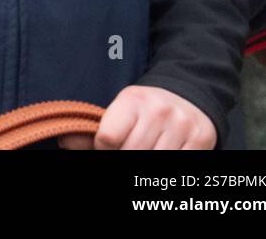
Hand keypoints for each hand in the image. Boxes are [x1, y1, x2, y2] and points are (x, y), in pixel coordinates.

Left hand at [58, 85, 216, 149]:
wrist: (188, 97)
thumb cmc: (145, 109)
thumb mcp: (120, 111)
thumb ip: (93, 131)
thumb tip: (64, 141)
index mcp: (132, 100)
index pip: (107, 138)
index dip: (103, 149)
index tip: (108, 148)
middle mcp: (158, 111)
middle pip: (130, 152)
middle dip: (123, 157)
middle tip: (126, 151)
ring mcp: (181, 126)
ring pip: (153, 160)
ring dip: (145, 164)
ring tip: (143, 151)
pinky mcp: (200, 140)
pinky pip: (177, 163)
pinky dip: (165, 167)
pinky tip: (160, 153)